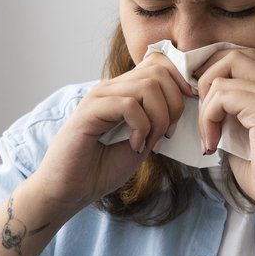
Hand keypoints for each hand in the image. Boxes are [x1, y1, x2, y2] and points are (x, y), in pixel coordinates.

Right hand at [26, 52, 194, 213]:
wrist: (69, 190)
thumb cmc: (101, 170)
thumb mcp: (141, 143)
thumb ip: (158, 122)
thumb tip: (185, 106)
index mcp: (123, 91)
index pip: (159, 64)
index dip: (180, 85)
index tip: (183, 117)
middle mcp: (111, 88)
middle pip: (159, 71)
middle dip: (174, 104)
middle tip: (165, 134)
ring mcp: (99, 97)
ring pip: (148, 86)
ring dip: (159, 118)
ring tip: (150, 142)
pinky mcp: (89, 112)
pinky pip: (129, 105)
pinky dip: (141, 127)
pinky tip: (135, 146)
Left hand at [195, 47, 254, 215]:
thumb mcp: (239, 135)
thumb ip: (227, 113)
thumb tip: (199, 101)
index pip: (241, 58)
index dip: (214, 72)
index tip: (201, 102)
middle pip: (233, 54)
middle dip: (206, 78)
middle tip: (202, 113)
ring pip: (223, 72)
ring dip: (206, 104)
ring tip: (209, 134)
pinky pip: (223, 94)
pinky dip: (209, 117)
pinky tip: (213, 142)